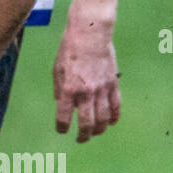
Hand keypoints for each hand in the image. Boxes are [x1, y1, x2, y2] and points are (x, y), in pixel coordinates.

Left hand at [53, 18, 119, 141]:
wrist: (90, 34)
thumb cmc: (69, 49)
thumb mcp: (56, 69)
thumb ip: (59, 89)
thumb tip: (60, 103)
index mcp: (67, 89)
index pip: (63, 117)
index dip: (62, 128)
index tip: (62, 130)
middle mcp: (85, 93)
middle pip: (87, 124)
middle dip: (84, 136)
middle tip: (81, 139)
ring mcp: (101, 89)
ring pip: (103, 119)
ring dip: (99, 130)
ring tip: (95, 132)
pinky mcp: (113, 84)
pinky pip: (116, 107)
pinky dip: (114, 118)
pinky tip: (111, 122)